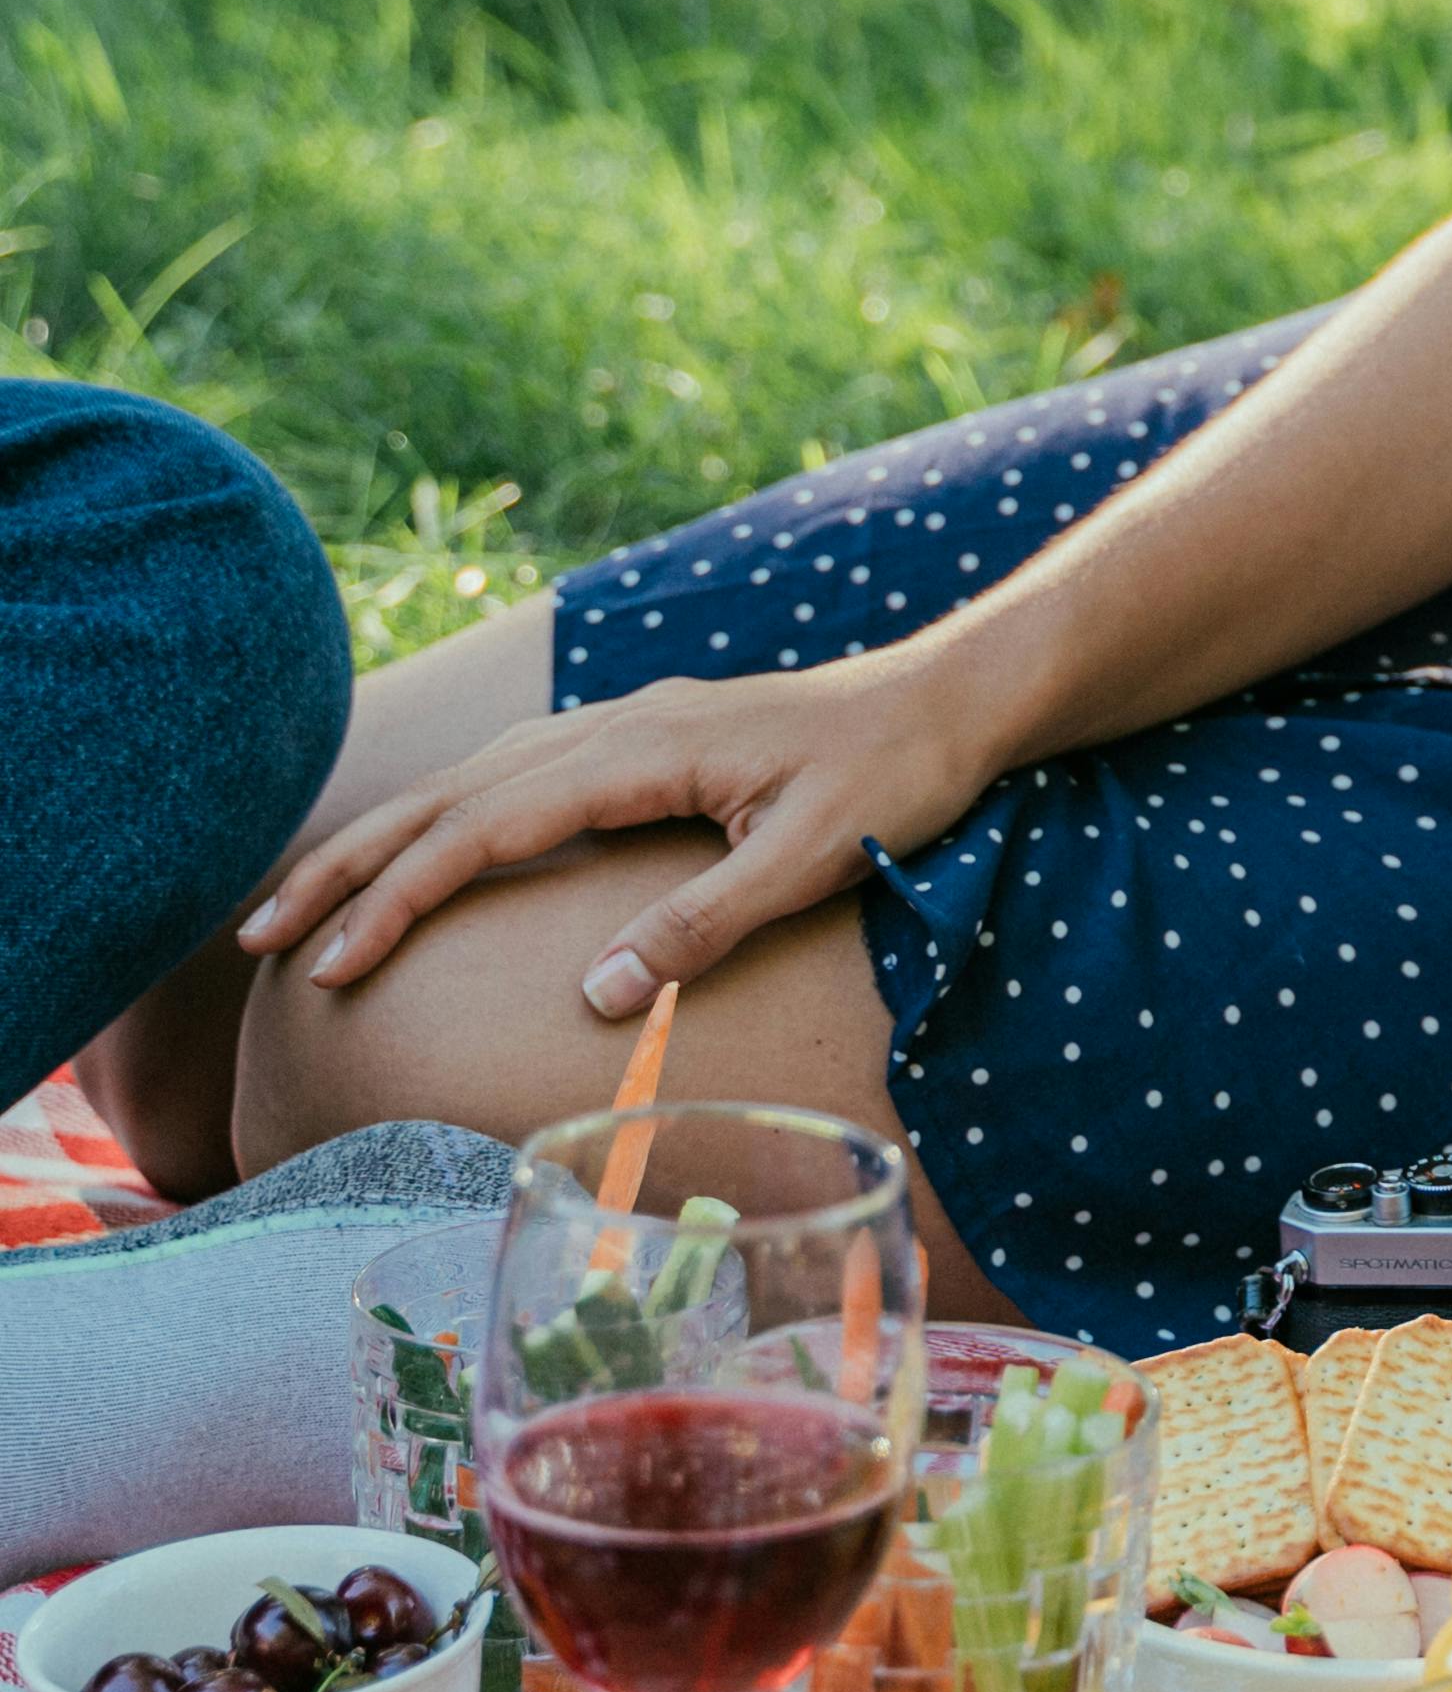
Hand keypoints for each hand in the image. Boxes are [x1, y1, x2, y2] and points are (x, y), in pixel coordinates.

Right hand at [240, 645, 998, 1021]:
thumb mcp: (815, 858)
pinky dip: (446, 814)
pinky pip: (515, 774)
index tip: (330, 966)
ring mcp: (627, 725)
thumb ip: (705, 921)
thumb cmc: (898, 778)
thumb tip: (593, 995)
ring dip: (386, 840)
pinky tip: (424, 848)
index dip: (398, 897)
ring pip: (473, 780)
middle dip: (348, 866)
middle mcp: (617, 725)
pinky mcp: (646, 739)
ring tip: (306, 907)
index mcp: (644, 749)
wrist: (955, 697)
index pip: (486, 828)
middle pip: (450, 795)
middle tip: (256, 941)